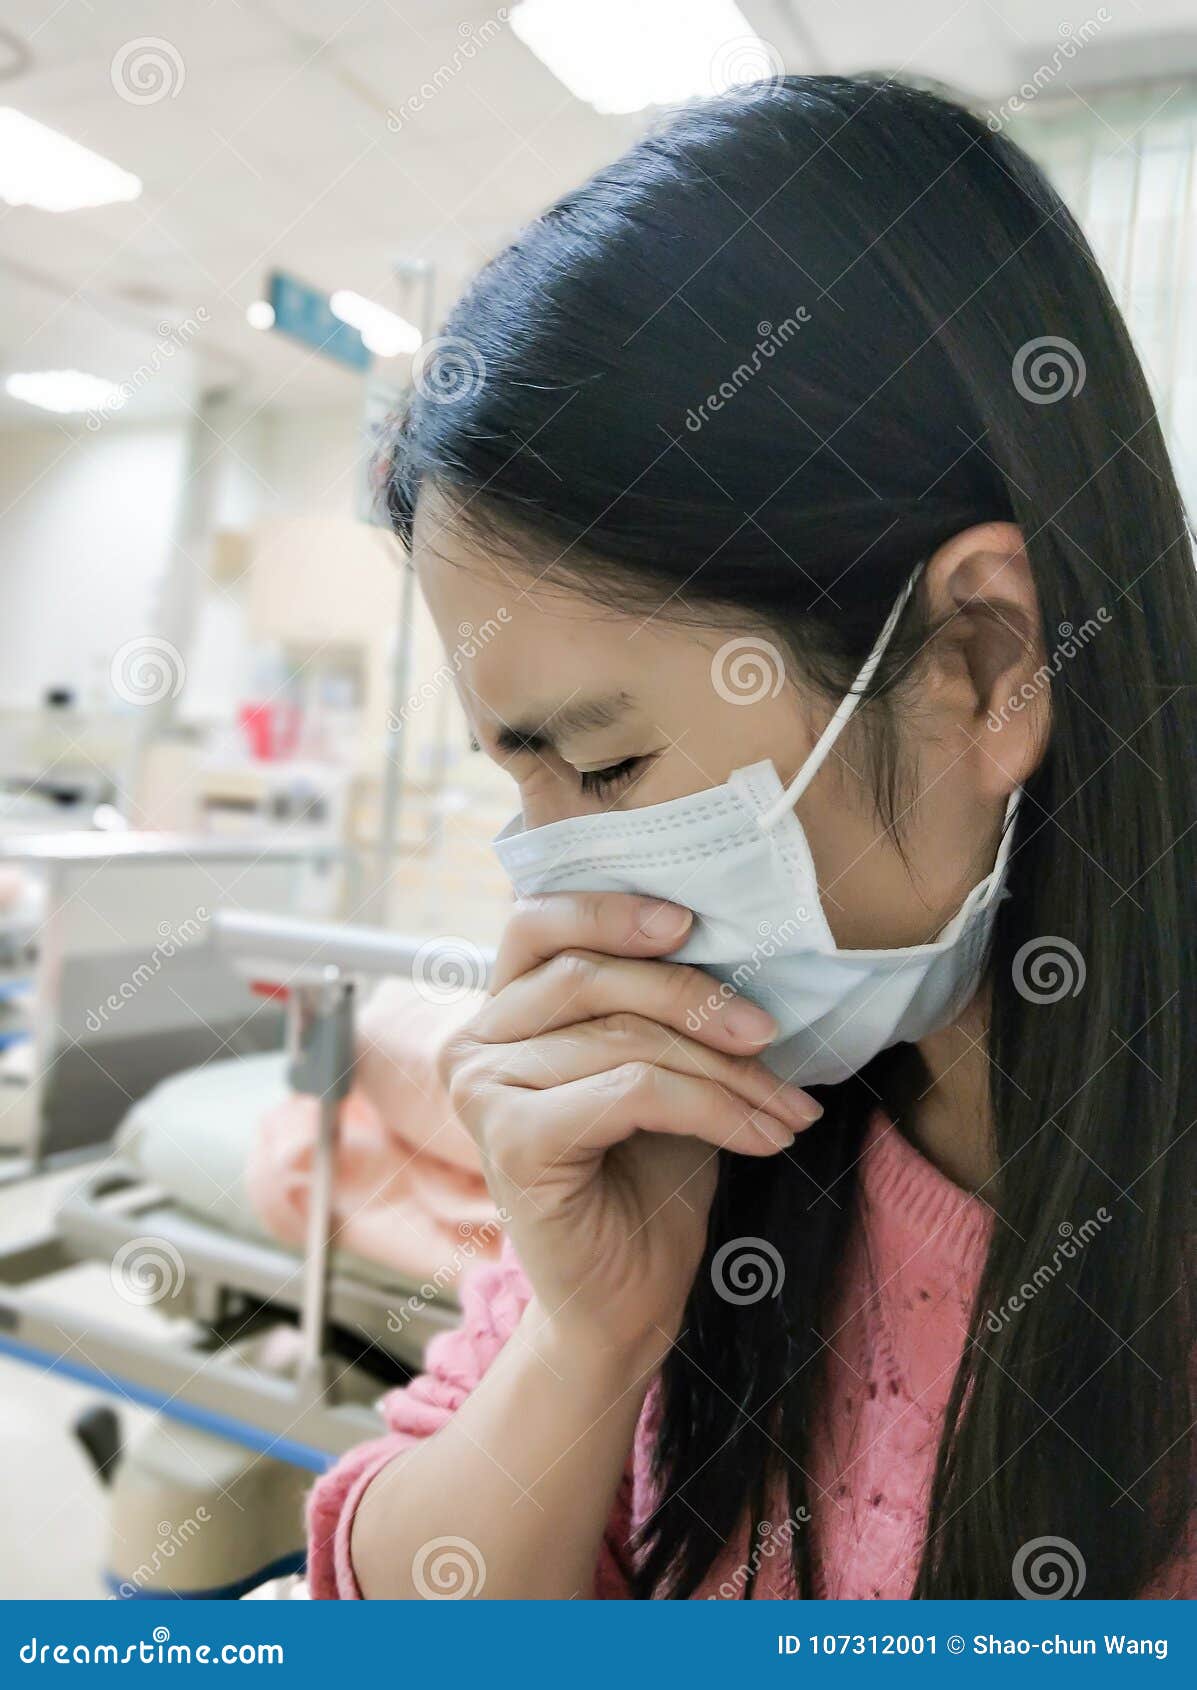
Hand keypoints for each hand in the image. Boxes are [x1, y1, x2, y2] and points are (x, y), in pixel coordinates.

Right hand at [437, 893, 821, 1371]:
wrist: (625, 1302)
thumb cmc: (643, 1181)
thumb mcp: (655, 1070)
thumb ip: (657, 1007)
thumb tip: (734, 943)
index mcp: (498, 1012)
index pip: (536, 924)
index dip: (609, 910)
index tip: (691, 922)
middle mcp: (472, 1042)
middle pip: (590, 978)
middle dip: (697, 1001)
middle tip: (771, 1034)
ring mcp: (481, 1090)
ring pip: (624, 1040)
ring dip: (725, 1072)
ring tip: (786, 1106)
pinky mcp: (510, 1140)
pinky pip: (631, 1092)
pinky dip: (713, 1108)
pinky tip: (762, 1137)